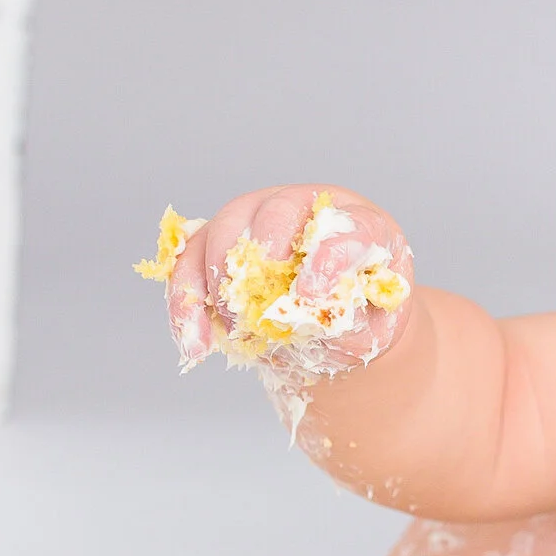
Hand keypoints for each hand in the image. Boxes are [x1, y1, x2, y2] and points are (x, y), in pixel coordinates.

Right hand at [160, 187, 413, 377]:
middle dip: (266, 262)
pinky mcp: (217, 246)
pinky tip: (196, 344)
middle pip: (276, 214)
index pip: (351, 227)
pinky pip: (189, 264)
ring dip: (222, 284)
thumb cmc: (355, 320)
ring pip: (225, 231)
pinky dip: (187, 303)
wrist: (324, 330)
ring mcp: (254, 222)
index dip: (329, 258)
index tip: (312, 296)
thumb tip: (315, 306)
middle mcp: (303, 211)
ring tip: (234, 331)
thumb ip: (349, 318)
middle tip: (265, 311)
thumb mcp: (368, 328)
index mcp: (356, 225)